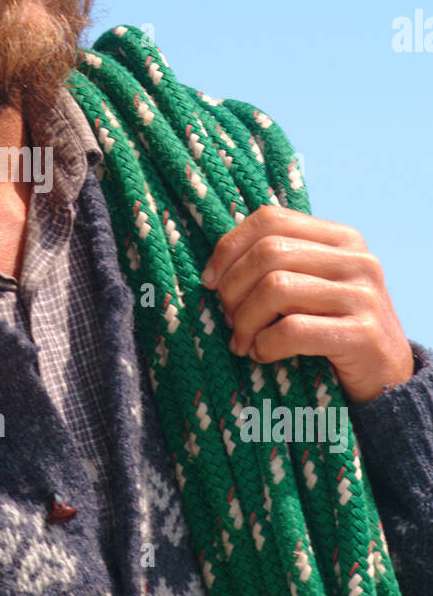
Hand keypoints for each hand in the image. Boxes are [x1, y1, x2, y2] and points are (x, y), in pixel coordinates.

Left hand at [200, 206, 414, 403]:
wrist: (387, 377)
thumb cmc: (333, 327)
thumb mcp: (313, 285)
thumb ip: (280, 264)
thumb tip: (214, 268)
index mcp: (341, 238)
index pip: (270, 218)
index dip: (229, 248)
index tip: (209, 281)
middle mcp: (357, 259)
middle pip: (268, 253)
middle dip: (232, 289)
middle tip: (227, 318)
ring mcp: (363, 295)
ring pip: (276, 288)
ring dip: (245, 320)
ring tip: (242, 341)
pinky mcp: (363, 334)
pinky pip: (292, 330)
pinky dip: (265, 345)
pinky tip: (263, 355)